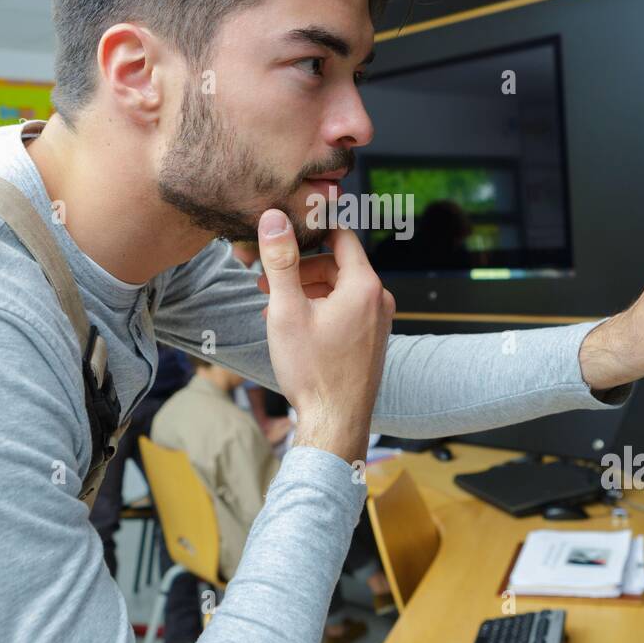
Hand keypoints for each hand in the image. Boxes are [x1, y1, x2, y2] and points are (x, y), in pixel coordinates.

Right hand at [257, 210, 394, 463]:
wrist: (335, 423)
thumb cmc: (312, 370)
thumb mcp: (287, 310)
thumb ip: (281, 261)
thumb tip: (273, 219)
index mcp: (365, 285)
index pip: (340, 235)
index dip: (309, 231)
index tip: (282, 235)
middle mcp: (380, 299)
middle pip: (336, 264)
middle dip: (299, 268)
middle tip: (264, 281)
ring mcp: (379, 321)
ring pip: (338, 289)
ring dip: (306, 291)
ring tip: (272, 307)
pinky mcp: (372, 339)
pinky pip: (345, 310)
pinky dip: (320, 310)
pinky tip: (293, 327)